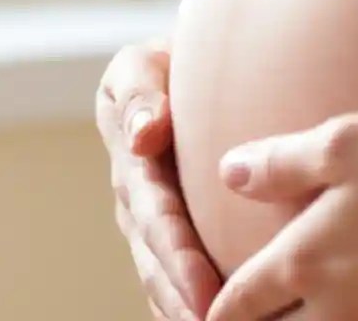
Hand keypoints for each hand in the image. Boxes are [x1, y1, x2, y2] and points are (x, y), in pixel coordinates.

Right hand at [97, 41, 221, 320]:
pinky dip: (192, 302)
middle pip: (160, 261)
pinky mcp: (174, 234)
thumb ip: (138, 94)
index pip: (156, 218)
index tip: (205, 291)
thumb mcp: (143, 65)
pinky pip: (179, 278)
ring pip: (165, 278)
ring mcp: (154, 223)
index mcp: (132, 164)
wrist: (192, 67)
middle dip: (186, 296)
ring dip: (186, 307)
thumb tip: (143, 136)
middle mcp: (139, 203)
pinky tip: (225, 318)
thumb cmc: (171, 63)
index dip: (178, 257)